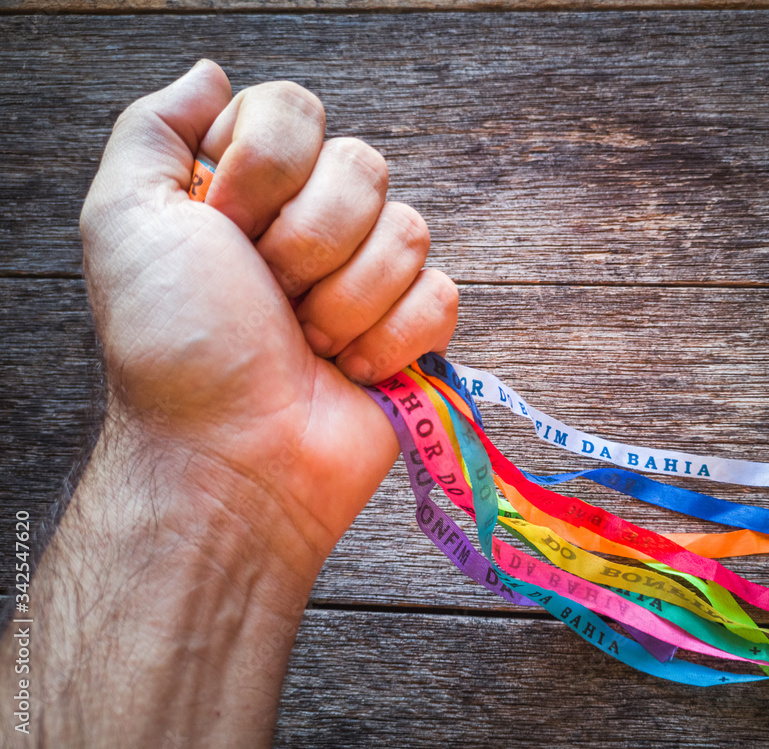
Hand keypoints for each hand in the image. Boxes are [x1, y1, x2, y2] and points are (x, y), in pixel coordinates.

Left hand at [81, 59, 457, 565]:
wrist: (229, 456)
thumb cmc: (175, 347)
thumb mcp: (127, 220)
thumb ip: (155, 128)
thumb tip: (212, 72)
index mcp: (249, 187)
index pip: (296, 111)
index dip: (265, 170)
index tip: (225, 229)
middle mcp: (314, 222)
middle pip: (363, 167)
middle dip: (306, 245)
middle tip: (267, 298)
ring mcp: (370, 276)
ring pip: (410, 230)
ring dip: (344, 302)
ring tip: (304, 345)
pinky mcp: (414, 329)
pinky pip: (442, 294)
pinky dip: (390, 340)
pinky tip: (351, 372)